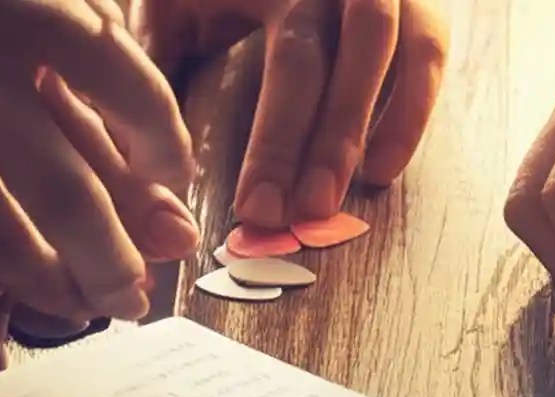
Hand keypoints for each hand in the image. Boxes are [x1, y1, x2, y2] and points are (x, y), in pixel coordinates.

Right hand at [0, 0, 195, 322]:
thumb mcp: (47, 13)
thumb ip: (114, 103)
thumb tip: (175, 230)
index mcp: (26, 10)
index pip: (136, 99)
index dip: (168, 153)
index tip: (169, 177)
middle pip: (66, 197)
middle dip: (115, 265)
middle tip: (134, 296)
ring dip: (55, 288)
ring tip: (85, 303)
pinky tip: (13, 278)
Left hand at [133, 0, 447, 226]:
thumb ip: (156, 49)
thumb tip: (123, 133)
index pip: (292, 63)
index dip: (278, 140)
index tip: (256, 208)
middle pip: (343, 64)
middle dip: (322, 148)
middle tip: (297, 217)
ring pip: (399, 54)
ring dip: (367, 132)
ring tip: (334, 202)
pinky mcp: (418, 1)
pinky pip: (430, 52)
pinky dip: (412, 111)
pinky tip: (384, 169)